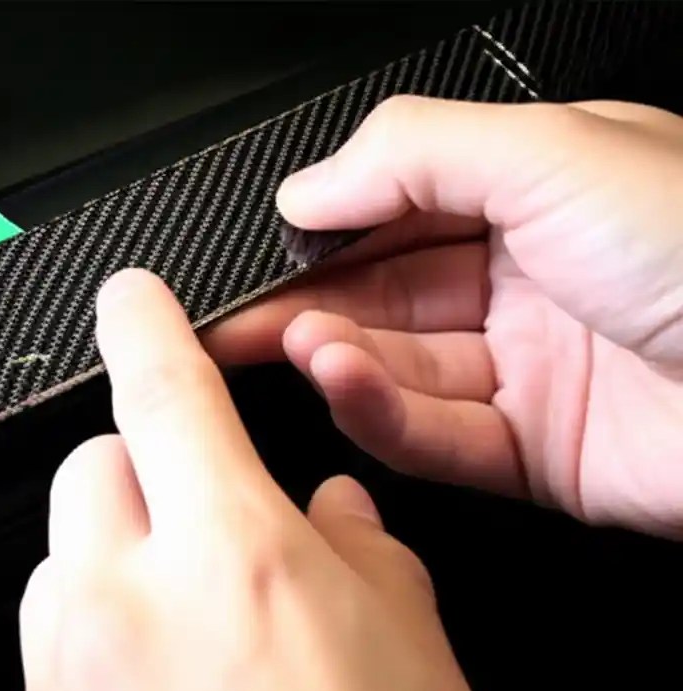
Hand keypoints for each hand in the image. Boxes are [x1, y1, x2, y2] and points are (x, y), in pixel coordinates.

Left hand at [16, 269, 478, 690]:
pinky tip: (159, 689)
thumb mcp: (407, 650)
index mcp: (232, 555)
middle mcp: (125, 603)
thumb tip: (335, 513)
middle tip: (201, 533)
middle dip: (143, 476)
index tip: (130, 299)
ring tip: (185, 631)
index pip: (163, 390)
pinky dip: (95, 648)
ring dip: (112, 567)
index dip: (142, 325)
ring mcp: (66, 668)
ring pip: (61, 559)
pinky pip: (48, 647)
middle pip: (94, 468)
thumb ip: (364, 554)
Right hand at [203, 96, 682, 537]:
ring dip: (338, 355)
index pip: (399, 204)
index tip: (257, 243)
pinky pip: (435, 435)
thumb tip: (307, 188)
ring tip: (293, 344)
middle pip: (385, 290)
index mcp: (539, 190)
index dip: (322, 224)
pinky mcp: (535, 451)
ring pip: (399, 364)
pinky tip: (345, 384)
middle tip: (230, 317)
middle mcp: (530, 277)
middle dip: (304, 301)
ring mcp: (531, 366)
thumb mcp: (550, 151)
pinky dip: (381, 412)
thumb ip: (409, 153)